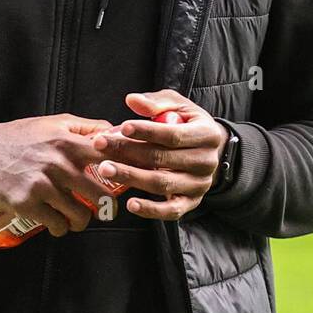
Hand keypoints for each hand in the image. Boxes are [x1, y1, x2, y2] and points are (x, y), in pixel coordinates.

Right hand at [0, 113, 117, 235]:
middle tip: (101, 208)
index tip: (126, 180)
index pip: (111, 157)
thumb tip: (115, 131)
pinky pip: (58, 226)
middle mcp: (59, 164)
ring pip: (81, 215)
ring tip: (77, 217)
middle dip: (105, 206)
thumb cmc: (18, 137)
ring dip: (81, 220)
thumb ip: (86, 127)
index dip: (125, 170)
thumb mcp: (53, 123)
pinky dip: (60, 228)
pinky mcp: (28, 204)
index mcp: (69, 142)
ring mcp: (43, 186)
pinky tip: (57, 222)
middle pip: (102, 196)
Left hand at [88, 90, 227, 220]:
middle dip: (129, 152)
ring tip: (106, 169)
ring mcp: (199, 185)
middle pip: (163, 159)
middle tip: (101, 146)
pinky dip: (150, 210)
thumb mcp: (179, 106)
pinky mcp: (191, 203)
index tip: (122, 127)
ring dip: (132, 177)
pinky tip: (130, 203)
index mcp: (207, 135)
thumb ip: (156, 102)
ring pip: (163, 184)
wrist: (211, 152)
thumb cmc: (188, 124)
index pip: (173, 135)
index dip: (147, 131)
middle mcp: (206, 162)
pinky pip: (171, 211)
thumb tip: (132, 100)